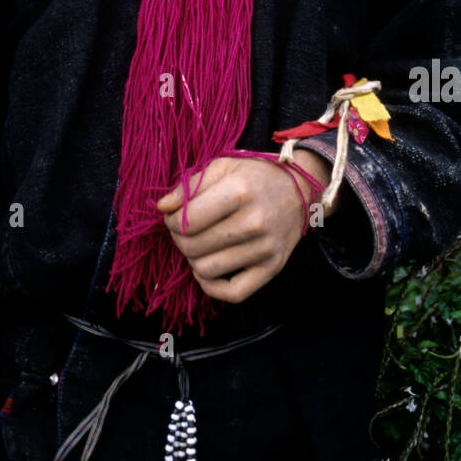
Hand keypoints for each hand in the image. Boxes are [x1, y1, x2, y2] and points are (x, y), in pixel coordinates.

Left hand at [155, 151, 332, 303]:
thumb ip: (189, 186)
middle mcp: (254, 222)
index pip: (187, 220)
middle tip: (184, 230)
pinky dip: (212, 286)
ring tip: (198, 244)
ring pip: (206, 270)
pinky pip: (233, 294)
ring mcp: (265, 249)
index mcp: (239, 191)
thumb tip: (162, 207)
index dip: (171, 221)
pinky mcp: (272, 268)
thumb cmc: (254, 176)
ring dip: (193, 260)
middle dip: (179, 239)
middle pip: (193, 246)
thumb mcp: (222, 167)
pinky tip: (207, 268)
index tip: (174, 216)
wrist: (299, 189)